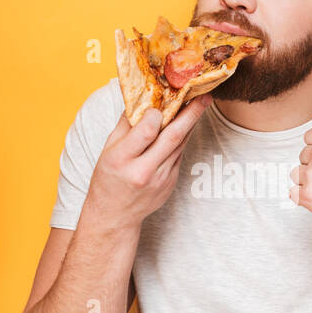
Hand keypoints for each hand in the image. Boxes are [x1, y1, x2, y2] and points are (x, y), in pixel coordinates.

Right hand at [86, 96, 211, 230]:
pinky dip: (183, 139)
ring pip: (180, 145)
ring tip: (200, 104)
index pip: (146, 132)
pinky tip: (186, 125)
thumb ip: (126, 125)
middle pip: (172, 137)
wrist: (115, 216)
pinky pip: (180, 155)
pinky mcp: (171, 184)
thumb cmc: (108, 179)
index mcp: (121, 160)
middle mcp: (143, 171)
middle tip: (203, 96)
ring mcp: (160, 180)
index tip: (159, 104)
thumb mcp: (108, 150)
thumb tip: (142, 98)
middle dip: (190, 114)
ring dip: (191, 123)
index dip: (156, 114)